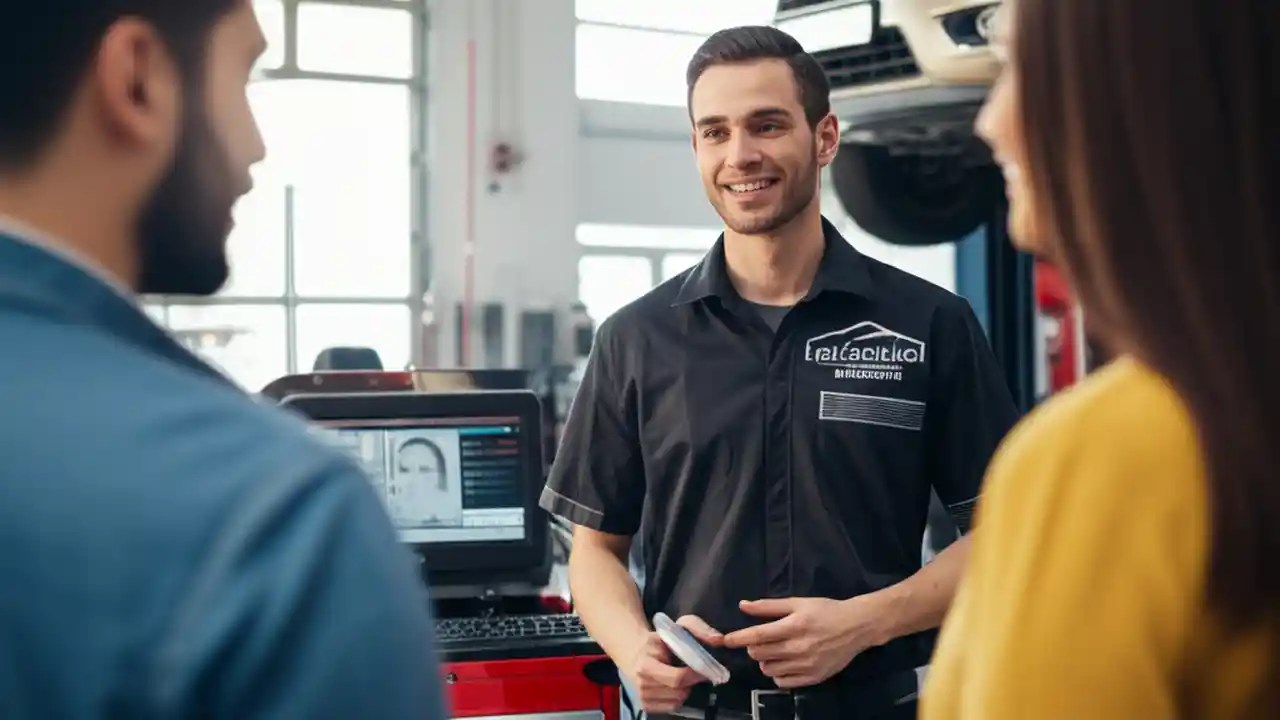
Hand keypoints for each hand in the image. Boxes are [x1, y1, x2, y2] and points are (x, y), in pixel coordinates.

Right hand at [622, 615, 723, 712]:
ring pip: (677, 700)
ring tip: (679, 675)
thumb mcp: (677, 626)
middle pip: (679, 692)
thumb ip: (698, 628)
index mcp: (646, 664)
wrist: (633, 651)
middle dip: (691, 682)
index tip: (706, 669)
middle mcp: (642, 683)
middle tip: (692, 670)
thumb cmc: (659, 639)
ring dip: (684, 689)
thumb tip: (718, 639)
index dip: (695, 675)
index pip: (677, 678)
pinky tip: (673, 685)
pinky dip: (677, 697)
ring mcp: (642, 697)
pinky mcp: (645, 706)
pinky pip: (672, 707)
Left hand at [723, 596, 886, 688]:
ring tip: (775, 652)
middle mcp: (798, 648)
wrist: (856, 627)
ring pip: (769, 670)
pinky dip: (778, 674)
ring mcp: (806, 665)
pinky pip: (784, 683)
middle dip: (753, 647)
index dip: (737, 638)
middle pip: (760, 654)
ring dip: (765, 661)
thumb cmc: (826, 611)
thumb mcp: (798, 603)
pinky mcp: (813, 678)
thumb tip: (743, 606)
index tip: (724, 640)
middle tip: (761, 641)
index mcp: (794, 626)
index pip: (757, 636)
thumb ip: (768, 606)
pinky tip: (785, 663)